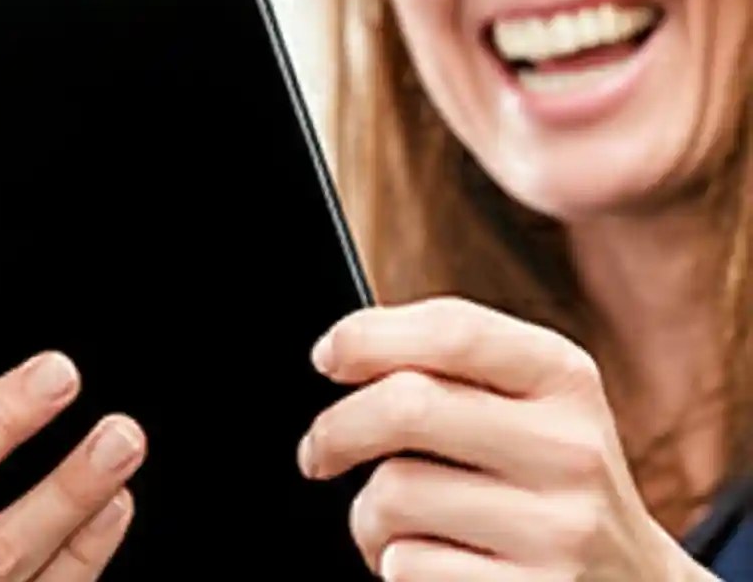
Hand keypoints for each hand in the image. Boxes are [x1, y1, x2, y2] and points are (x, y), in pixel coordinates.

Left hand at [298, 297, 715, 581]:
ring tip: (392, 525)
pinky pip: (406, 565)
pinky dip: (392, 565)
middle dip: (336, 429)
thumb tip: (343, 350)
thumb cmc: (543, 479)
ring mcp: (558, 529)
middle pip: (407, 407)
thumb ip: (452, 367)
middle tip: (318, 452)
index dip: (368, 336)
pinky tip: (428, 564)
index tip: (327, 358)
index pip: (453, 330)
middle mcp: (570, 448)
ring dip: (365, 515)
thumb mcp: (529, 405)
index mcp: (564, 378)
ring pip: (394, 493)